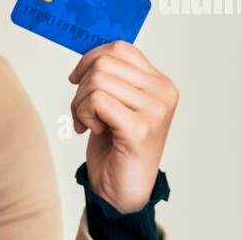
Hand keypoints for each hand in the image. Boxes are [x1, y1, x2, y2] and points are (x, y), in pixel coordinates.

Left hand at [67, 40, 178, 213]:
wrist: (123, 191)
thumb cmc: (115, 148)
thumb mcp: (115, 104)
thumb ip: (111, 78)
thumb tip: (88, 55)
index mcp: (160, 83)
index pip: (120, 48)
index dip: (90, 60)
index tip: (78, 81)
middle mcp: (162, 93)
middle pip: (104, 63)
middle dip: (81, 86)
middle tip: (82, 112)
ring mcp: (154, 110)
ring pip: (97, 81)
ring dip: (79, 104)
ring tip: (88, 124)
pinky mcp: (140, 129)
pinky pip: (97, 101)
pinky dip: (83, 115)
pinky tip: (92, 131)